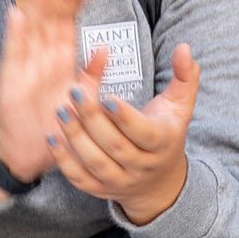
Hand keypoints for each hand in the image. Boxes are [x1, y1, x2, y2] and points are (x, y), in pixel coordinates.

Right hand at [0, 0, 93, 184]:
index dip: (74, 1)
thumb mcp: (81, 100)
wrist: (27, 155)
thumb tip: (105, 49)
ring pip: (32, 30)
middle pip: (51, 20)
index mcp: (61, 60)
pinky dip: (14, 35)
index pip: (68, 23)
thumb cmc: (53, 124)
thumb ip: (92, 75)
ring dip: (37, 7)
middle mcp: (43, 58)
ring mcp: (25, 67)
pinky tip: (16, 15)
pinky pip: (13, 55)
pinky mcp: (10, 81)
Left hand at [49, 41, 198, 223]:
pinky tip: (53, 137)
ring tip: (61, 112)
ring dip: (76, 138)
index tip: (107, 98)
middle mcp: (142, 165)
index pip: (144, 133)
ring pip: (96, 164)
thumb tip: (184, 47)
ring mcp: (121, 180)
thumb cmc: (167, 133)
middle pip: (115, 146)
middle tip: (74, 92)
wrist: (160, 184)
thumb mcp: (180, 106)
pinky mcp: (101, 189)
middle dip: (92, 119)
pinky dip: (65, 161)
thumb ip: (184, 76)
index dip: (125, 118)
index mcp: (162, 143)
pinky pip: (81, 179)